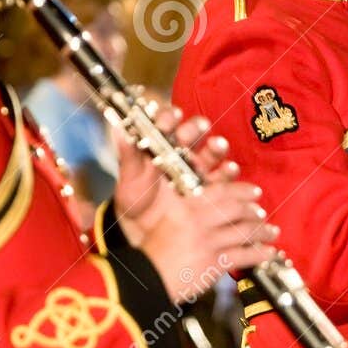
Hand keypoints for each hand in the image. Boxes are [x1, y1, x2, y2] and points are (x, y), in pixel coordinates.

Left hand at [113, 100, 233, 247]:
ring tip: (218, 146)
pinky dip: (228, 172)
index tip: (168, 120)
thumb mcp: (130, 178)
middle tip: (199, 127)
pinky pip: (223, 178)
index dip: (169, 117)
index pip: (167, 122)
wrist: (143, 230)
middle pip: (195, 132)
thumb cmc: (135, 199)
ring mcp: (199, 169)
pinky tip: (229, 170)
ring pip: (212, 151)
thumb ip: (129, 155)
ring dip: (217, 146)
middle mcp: (183, 152)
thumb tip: (118, 129)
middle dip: (197, 127)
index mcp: (161, 143)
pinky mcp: (210, 188)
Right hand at [137, 179, 278, 304]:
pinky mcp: (214, 262)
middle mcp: (198, 221)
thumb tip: (209, 210)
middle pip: (236, 209)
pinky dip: (260, 254)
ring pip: (244, 231)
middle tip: (262, 213)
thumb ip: (187, 214)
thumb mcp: (166, 223)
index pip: (220, 192)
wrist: (146, 279)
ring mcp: (207, 241)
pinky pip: (244, 255)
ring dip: (263, 232)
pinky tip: (268, 253)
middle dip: (254, 210)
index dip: (242, 191)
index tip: (254, 192)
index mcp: (185, 208)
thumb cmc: (153, 255)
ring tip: (273, 232)